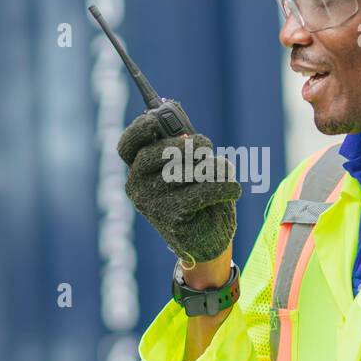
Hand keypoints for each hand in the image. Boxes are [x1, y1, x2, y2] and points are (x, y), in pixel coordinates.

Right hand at [117, 113, 240, 264]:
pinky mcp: (171, 217)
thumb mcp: (192, 166)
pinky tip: (233, 189)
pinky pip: (202, 190)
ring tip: (224, 171)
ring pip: (183, 170)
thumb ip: (184, 145)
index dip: (139, 129)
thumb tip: (182, 126)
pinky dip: (224, 186)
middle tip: (206, 145)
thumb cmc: (200, 196)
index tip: (157, 119)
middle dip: (186, 145)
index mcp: (139, 170)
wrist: (207, 240)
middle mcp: (137, 187)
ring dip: (212, 167)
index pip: (127, 146)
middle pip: (155, 153)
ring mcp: (151, 204)